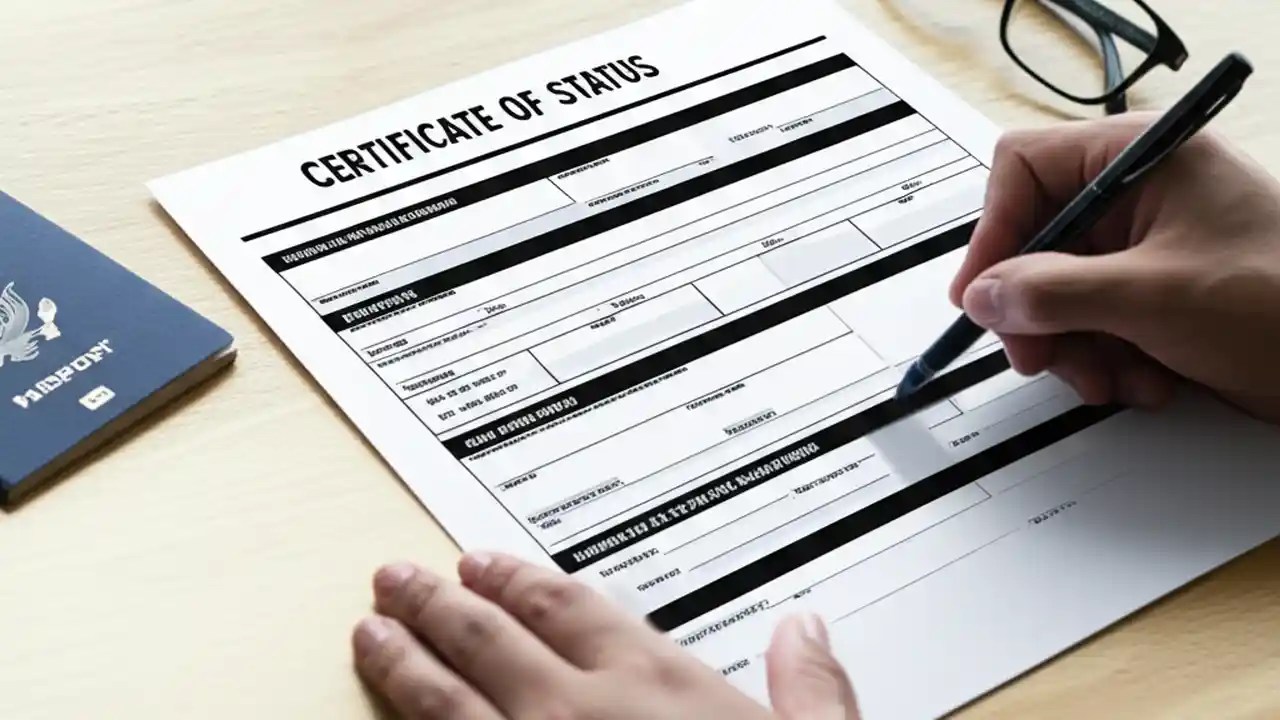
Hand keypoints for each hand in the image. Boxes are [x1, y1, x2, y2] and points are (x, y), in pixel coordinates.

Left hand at [352, 553, 859, 718]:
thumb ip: (809, 691)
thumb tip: (805, 633)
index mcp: (652, 683)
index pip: (564, 606)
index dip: (514, 578)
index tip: (479, 564)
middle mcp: (576, 713)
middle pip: (486, 637)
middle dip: (436, 605)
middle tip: (398, 583)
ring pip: (443, 699)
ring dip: (402, 662)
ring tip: (371, 637)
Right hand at [951, 113, 1279, 421]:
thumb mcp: (1153, 297)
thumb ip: (1053, 292)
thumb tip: (985, 295)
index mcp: (1141, 157)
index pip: (1024, 170)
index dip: (994, 231)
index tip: (983, 290)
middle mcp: (1138, 196)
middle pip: (1034, 244)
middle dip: (1037, 310)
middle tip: (1036, 353)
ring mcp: (1146, 248)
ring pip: (1057, 294)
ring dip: (1074, 348)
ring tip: (1111, 377)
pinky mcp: (1155, 296)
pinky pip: (1092, 324)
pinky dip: (1104, 360)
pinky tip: (1142, 380)